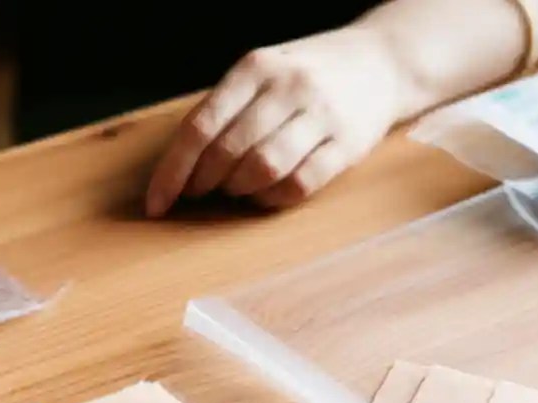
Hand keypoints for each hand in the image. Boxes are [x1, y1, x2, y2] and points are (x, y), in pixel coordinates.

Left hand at [145, 26, 404, 215]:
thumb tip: (181, 167)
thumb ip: (226, 109)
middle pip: (228, 152)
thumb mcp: (263, 72)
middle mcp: (287, 87)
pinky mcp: (348, 144)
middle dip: (206, 183)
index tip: (156, 204)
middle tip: (204, 191)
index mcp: (255, 68)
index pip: (200, 127)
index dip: (172, 172)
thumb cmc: (307, 75)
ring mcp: (321, 115)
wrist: (381, 62)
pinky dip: (274, 199)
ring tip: (239, 188)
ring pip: (263, 169)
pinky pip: (299, 185)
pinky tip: (268, 193)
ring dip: (241, 190)